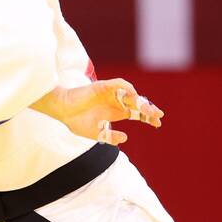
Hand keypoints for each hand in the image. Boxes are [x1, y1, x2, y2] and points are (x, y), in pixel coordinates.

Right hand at [31, 77, 163, 145]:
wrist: (62, 111)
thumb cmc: (76, 122)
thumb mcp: (97, 134)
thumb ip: (111, 136)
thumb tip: (126, 138)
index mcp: (115, 112)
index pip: (136, 113)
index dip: (147, 117)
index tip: (157, 124)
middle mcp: (115, 102)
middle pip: (137, 104)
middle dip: (148, 109)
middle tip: (158, 115)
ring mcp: (111, 94)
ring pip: (131, 95)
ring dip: (140, 101)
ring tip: (147, 110)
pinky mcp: (103, 87)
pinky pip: (119, 84)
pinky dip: (127, 88)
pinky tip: (133, 96)